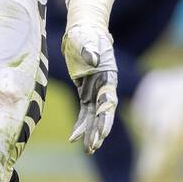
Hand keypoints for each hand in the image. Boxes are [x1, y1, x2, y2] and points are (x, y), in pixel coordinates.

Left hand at [62, 24, 117, 153]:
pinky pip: (84, 113)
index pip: (109, 102)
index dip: (106, 118)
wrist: (83, 31)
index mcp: (108, 78)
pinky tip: (74, 138)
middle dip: (99, 131)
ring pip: (94, 117)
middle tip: (93, 147)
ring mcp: (95, 91)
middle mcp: (104, 87)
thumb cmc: (85, 35)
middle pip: (103, 114)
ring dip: (91, 133)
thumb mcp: (86, 40)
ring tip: (88, 150)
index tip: (103, 132)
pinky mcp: (86, 92)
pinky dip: (80, 125)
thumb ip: (90, 50)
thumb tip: (93, 59)